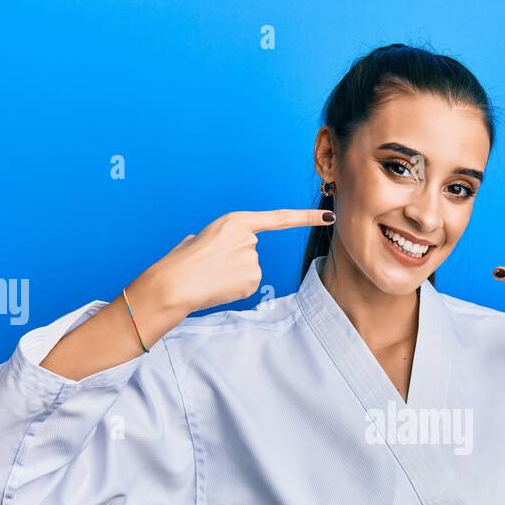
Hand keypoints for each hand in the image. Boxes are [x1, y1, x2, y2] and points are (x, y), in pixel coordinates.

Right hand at [133, 208, 336, 318]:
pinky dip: (235, 287)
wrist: (174, 283)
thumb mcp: (200, 238)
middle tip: (211, 265)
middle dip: (234, 259)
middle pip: (252, 250)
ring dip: (233, 274)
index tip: (330, 216)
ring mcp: (253, 260)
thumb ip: (221, 240)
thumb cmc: (181, 261)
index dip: (307, 218)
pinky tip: (219, 286)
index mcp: (235, 221)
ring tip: (212, 275)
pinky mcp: (252, 280)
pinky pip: (248, 284)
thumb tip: (223, 252)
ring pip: (250, 269)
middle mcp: (250, 239)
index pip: (279, 218)